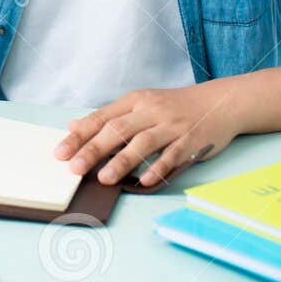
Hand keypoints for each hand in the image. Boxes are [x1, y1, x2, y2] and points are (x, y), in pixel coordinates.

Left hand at [54, 84, 240, 186]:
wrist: (220, 102)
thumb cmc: (174, 107)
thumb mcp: (140, 104)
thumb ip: (109, 116)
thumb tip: (74, 126)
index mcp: (135, 100)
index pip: (102, 117)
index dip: (80, 136)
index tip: (60, 152)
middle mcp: (151, 110)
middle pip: (118, 130)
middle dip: (94, 150)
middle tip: (75, 168)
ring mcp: (172, 125)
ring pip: (143, 143)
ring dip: (122, 161)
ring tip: (104, 178)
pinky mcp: (191, 140)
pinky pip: (172, 155)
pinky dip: (157, 168)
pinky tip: (143, 181)